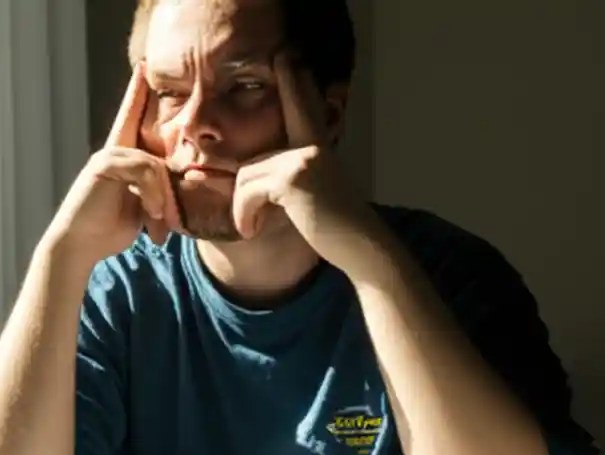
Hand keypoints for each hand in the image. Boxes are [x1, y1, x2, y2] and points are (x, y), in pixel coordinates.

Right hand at [44, 63, 182, 266]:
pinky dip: (154, 195)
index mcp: (121, 157)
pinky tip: (151, 215)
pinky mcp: (104, 164)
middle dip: (158, 159)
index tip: (143, 67)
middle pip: (148, 139)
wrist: (78, 246)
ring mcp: (108, 155)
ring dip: (162, 198)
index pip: (132, 118)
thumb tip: (181, 185)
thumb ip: (155, 189)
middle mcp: (114, 150)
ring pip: (155, 164)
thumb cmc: (107, 229)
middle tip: (166, 209)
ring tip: (159, 224)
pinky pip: (146, 170)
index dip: (137, 94)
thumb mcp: (140, 208)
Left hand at [231, 53, 386, 276]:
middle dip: (242, 194)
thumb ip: (288, 175)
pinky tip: (252, 230)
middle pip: (252, 160)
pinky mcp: (293, 177)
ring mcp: (303, 158)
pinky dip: (244, 215)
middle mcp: (311, 146)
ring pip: (245, 176)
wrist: (361, 247)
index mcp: (317, 147)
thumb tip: (246, 176)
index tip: (288, 56)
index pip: (302, 107)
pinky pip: (247, 191)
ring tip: (253, 226)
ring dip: (242, 208)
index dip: (295, 82)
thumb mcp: (312, 193)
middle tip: (249, 220)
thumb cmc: (334, 226)